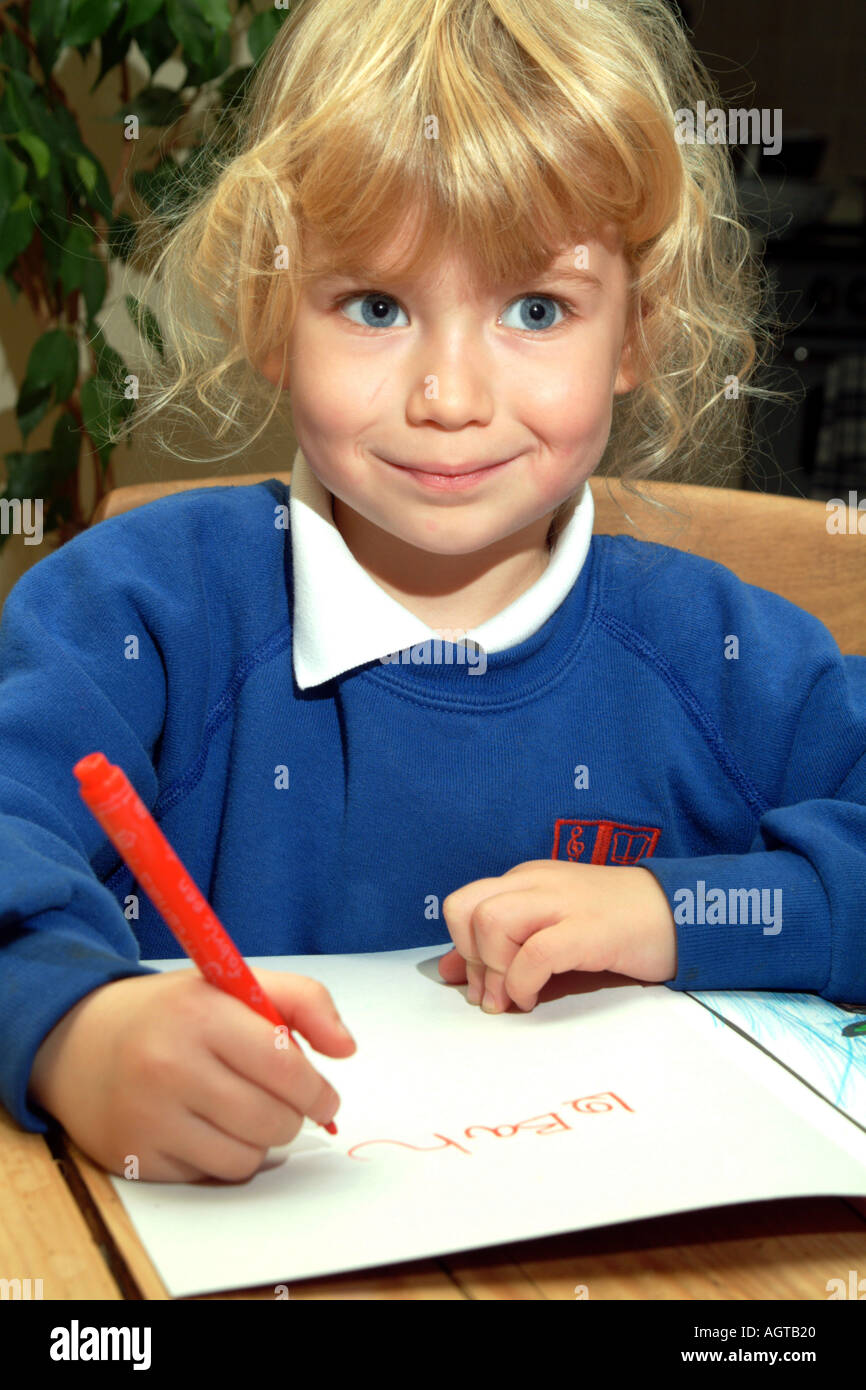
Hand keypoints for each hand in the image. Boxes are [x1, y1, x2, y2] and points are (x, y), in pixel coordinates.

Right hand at [27, 968, 355, 1182]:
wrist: (80, 1041)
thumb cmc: (173, 1013)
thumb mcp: (233, 984)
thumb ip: (302, 1001)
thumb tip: (346, 1048)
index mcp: (201, 1014)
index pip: (286, 1067)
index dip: (318, 1090)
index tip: (325, 1098)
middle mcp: (170, 1065)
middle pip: (273, 1120)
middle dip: (292, 1115)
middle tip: (281, 1102)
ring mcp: (149, 1116)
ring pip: (249, 1156)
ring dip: (259, 1140)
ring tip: (239, 1109)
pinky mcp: (135, 1156)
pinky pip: (213, 1175)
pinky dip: (223, 1156)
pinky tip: (204, 1126)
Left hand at [439, 860, 676, 1012]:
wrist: (682, 913)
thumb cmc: (616, 924)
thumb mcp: (550, 927)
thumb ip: (502, 945)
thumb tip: (449, 970)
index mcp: (526, 880)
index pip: (463, 904)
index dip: (459, 949)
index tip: (477, 984)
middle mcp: (538, 883)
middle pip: (466, 909)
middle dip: (470, 959)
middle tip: (492, 994)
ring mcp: (563, 902)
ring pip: (492, 922)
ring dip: (493, 970)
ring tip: (512, 998)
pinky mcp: (589, 928)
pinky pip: (535, 953)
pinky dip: (523, 982)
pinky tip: (534, 998)